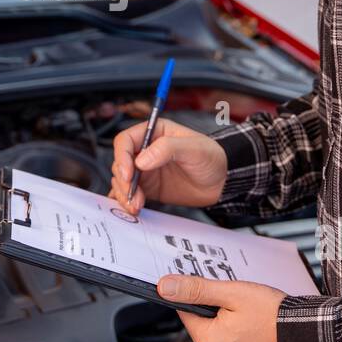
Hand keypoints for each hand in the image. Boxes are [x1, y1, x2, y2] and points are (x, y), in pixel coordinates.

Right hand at [108, 117, 227, 214]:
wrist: (222, 183)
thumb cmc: (212, 159)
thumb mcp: (195, 149)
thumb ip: (168, 149)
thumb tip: (141, 160)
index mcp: (154, 133)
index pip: (126, 140)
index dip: (123, 157)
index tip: (129, 174)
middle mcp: (146, 150)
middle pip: (120, 162)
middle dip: (123, 180)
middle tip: (133, 194)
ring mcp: (145, 170)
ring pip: (121, 180)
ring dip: (124, 194)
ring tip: (137, 205)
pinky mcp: (148, 188)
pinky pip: (129, 194)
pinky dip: (127, 202)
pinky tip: (132, 208)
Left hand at [159, 275, 289, 341]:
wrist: (311, 341)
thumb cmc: (276, 318)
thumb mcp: (233, 294)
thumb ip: (196, 289)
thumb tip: (166, 287)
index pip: (188, 314)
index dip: (203, 299)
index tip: (219, 295)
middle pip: (206, 330)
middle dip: (219, 316)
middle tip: (243, 309)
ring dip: (233, 332)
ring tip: (255, 323)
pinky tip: (261, 337)